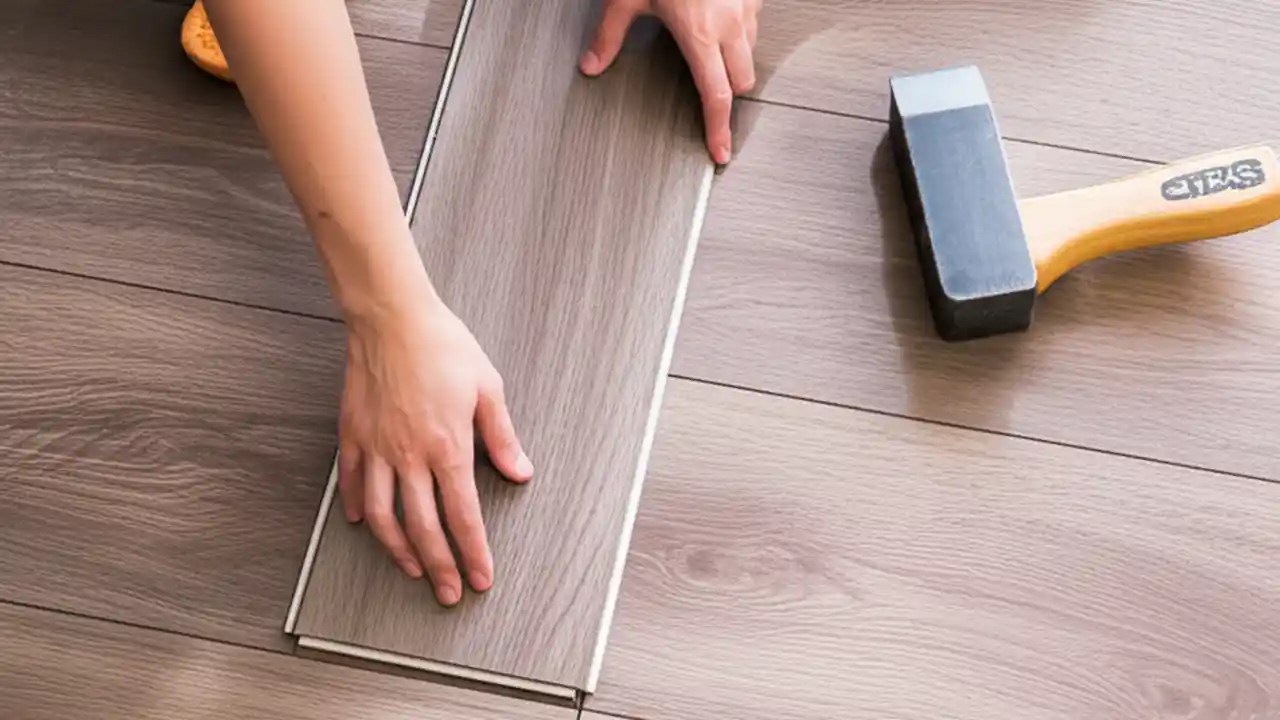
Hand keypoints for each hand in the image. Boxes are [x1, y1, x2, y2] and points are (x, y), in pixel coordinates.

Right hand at [336, 297, 533, 605]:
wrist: (392, 317)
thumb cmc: (442, 346)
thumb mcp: (488, 388)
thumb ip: (503, 437)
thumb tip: (520, 472)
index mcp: (448, 446)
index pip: (463, 516)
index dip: (473, 552)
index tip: (480, 578)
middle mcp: (409, 455)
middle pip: (423, 528)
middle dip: (440, 567)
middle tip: (449, 592)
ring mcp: (376, 448)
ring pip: (383, 516)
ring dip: (398, 550)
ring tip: (412, 569)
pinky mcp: (353, 435)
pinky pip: (350, 483)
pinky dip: (356, 509)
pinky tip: (364, 524)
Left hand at [579, 0, 762, 164]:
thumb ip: (610, 34)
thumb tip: (591, 65)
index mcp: (700, 34)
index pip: (716, 96)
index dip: (718, 128)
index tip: (721, 150)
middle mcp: (731, 23)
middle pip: (743, 81)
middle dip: (729, 92)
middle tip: (709, 95)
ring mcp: (748, 5)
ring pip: (752, 52)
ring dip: (735, 61)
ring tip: (711, 53)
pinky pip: (755, 22)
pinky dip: (741, 31)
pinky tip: (719, 19)